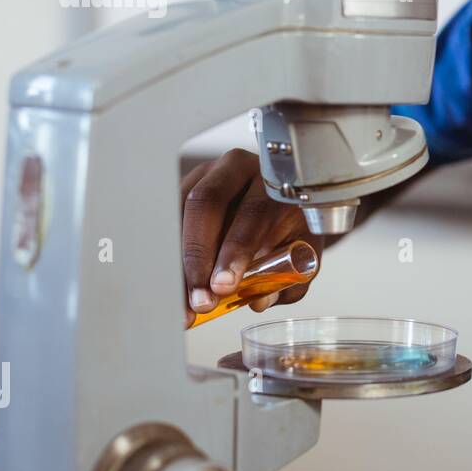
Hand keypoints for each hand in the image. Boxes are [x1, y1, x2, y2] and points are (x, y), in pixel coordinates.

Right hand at [180, 148, 323, 325]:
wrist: (279, 204)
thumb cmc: (291, 230)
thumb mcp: (301, 253)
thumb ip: (288, 279)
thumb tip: (259, 302)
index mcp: (276, 181)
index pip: (253, 212)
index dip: (235, 251)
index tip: (223, 285)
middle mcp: (240, 168)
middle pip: (208, 204)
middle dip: (199, 257)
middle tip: (201, 299)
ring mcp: (208, 173)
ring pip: (182, 212)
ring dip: (181, 261)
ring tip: (185, 301)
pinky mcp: (186, 184)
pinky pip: (170, 217)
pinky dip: (171, 254)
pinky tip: (177, 284)